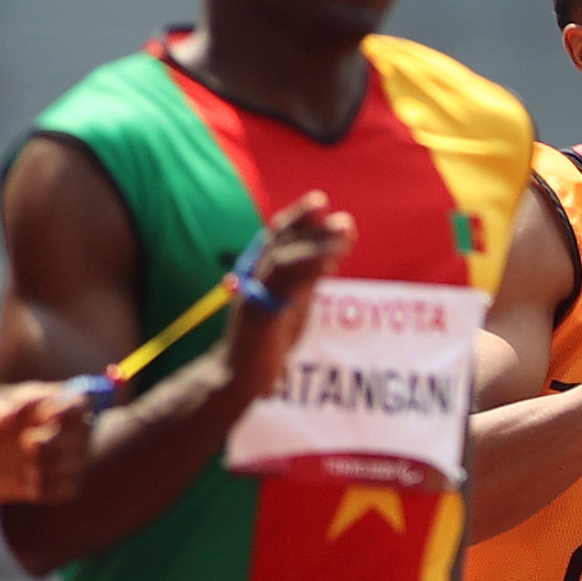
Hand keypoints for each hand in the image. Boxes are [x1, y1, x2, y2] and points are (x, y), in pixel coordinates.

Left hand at [0, 382, 90, 502]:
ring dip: (53, 467)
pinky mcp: (53, 482)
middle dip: (59, 441)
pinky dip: (50, 489)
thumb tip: (8, 415)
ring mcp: (60, 456)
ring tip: (26, 468)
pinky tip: (29, 486)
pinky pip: (68, 489)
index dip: (71, 409)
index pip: (78, 400)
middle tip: (28, 444)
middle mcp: (61, 427)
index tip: (48, 417)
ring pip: (79, 462)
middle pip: (84, 431)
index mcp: (46, 401)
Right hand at [223, 191, 356, 396]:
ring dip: (314, 242)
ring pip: (282, 260)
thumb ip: (310, 276)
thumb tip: (333, 250)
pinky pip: (282, 289)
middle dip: (301, 220)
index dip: (297, 219)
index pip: (278, 239)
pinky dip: (307, 271)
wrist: (239, 378)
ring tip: (342, 230)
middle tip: (324, 202)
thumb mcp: (295, 302)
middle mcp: (253, 280)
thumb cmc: (268, 341)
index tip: (320, 203)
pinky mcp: (257, 317)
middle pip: (276, 241)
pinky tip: (330, 262)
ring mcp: (253, 297)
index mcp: (261, 274)